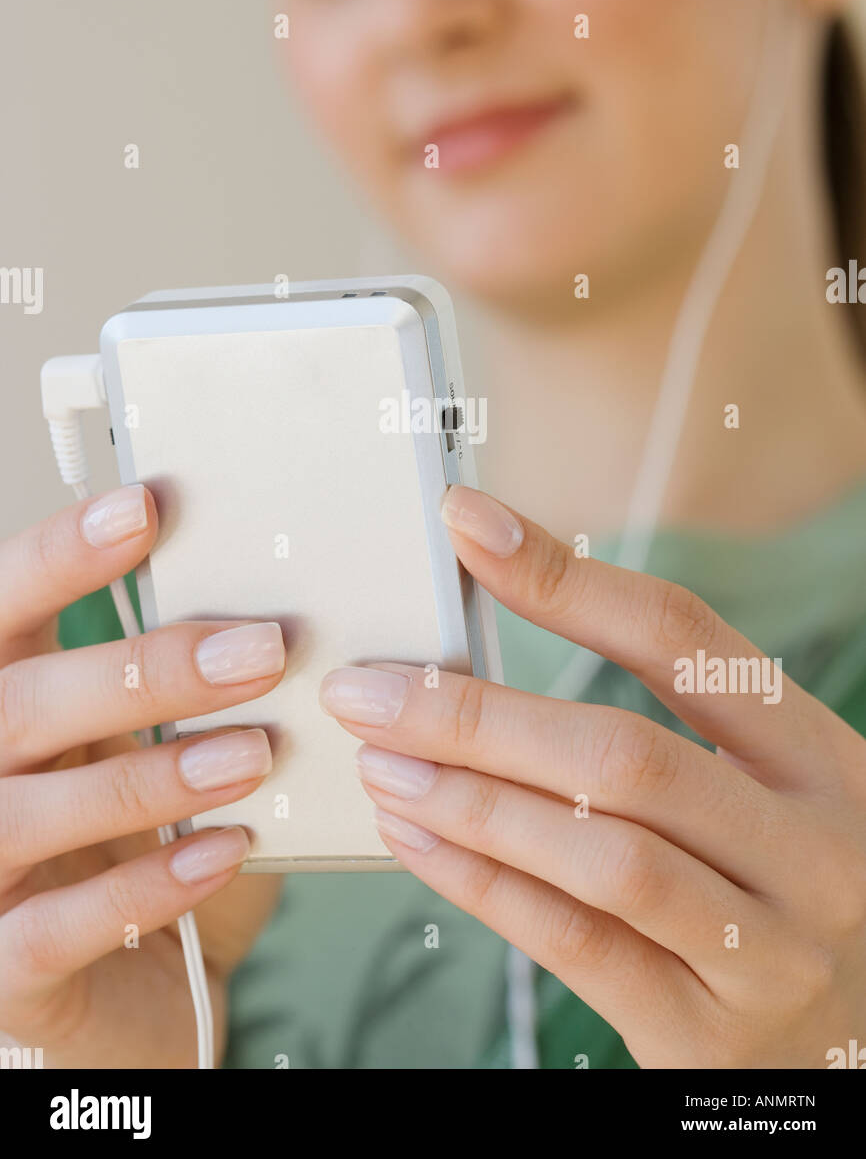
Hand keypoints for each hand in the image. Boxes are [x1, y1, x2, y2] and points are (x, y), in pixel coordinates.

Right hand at [0, 485, 286, 1067]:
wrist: (137, 991)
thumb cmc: (139, 843)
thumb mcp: (153, 747)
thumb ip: (181, 690)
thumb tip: (272, 613)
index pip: (2, 607)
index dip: (61, 556)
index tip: (145, 509)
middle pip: (21, 702)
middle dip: (143, 672)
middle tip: (261, 652)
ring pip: (29, 813)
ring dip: (154, 777)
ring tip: (255, 753)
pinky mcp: (2, 972)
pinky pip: (58, 931)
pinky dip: (147, 887)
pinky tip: (225, 851)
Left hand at [320, 485, 865, 1067]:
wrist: (852, 1043)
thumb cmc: (777, 894)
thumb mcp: (759, 795)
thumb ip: (655, 738)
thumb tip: (482, 655)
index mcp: (818, 757)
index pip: (682, 637)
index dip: (565, 576)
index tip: (467, 526)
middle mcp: (813, 846)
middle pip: (624, 753)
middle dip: (475, 714)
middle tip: (369, 689)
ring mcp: (770, 948)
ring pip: (598, 853)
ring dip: (468, 801)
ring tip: (380, 764)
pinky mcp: (711, 1034)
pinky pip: (577, 945)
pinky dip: (482, 885)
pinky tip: (417, 840)